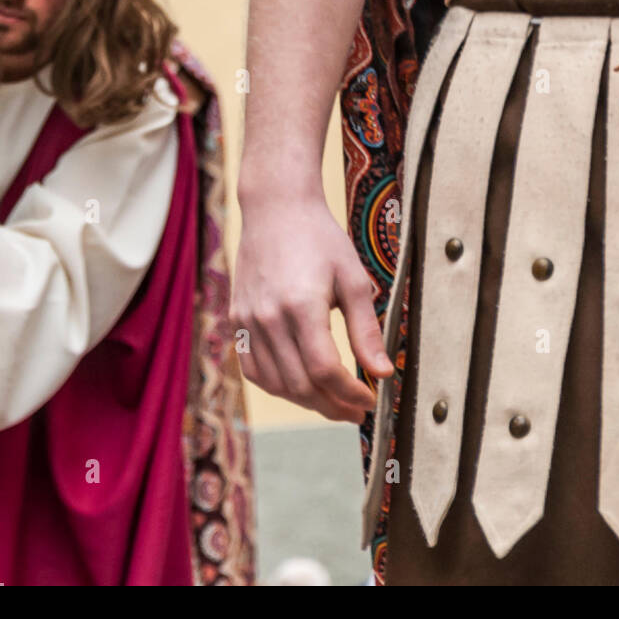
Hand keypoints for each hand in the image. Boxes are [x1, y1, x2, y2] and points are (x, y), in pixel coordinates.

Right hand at [232, 190, 393, 423]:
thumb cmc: (320, 239)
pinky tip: (301, 385)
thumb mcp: (353, 278)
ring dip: (307, 401)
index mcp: (301, 305)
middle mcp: (268, 318)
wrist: (276, 209)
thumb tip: (382, 373)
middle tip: (357, 409)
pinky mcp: (236, 320)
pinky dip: (278, 386)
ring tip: (333, 400)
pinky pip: (254, 370)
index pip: (325, 371)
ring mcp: (247, 321)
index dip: (350, 394)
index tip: (370, 399)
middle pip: (300, 385)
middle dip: (333, 405)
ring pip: (276, 384)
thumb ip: (366, 330)